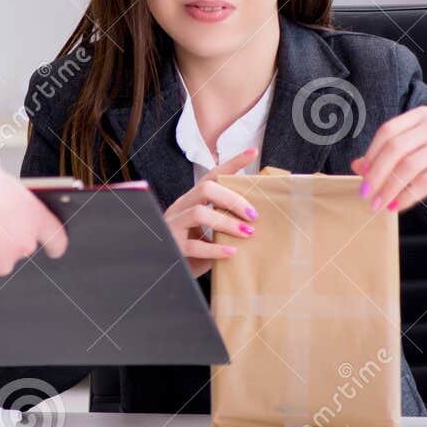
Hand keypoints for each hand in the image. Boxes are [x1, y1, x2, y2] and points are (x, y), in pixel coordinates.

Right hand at [160, 147, 260, 278]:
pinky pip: (194, 245)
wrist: (171, 274)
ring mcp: (174, 225)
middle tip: (253, 215)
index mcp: (190, 200)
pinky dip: (215, 248)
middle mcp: (180, 208)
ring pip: (199, 213)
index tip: (252, 152)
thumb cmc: (194, 252)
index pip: (211, 176)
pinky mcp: (173, 246)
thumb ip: (224, 221)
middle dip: (232, 199)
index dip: (231, 163)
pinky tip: (231, 252)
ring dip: (226, 222)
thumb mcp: (209, 232)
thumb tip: (255, 217)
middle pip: (205, 189)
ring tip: (247, 233)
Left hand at [350, 104, 426, 214]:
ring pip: (408, 166)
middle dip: (376, 173)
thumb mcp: (410, 157)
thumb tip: (356, 166)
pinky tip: (396, 207)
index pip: (387, 131)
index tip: (361, 175)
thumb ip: (384, 158)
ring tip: (379, 205)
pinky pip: (424, 181)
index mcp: (421, 115)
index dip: (371, 154)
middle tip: (365, 194)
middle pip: (395, 147)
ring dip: (389, 188)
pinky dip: (406, 196)